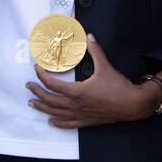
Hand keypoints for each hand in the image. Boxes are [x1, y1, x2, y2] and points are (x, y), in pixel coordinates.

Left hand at [26, 34, 155, 127]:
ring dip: (42, 108)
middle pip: (49, 99)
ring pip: (55, 113)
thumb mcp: (106, 66)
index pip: (52, 84)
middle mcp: (75, 105)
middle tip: (28, 86)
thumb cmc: (119, 87)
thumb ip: (96, 51)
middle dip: (37, 92)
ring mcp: (80, 114)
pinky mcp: (86, 121)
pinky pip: (68, 124)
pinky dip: (58, 122)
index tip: (37, 69)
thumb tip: (89, 37)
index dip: (42, 76)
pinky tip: (51, 121)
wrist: (132, 104)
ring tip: (32, 103)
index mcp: (77, 91)